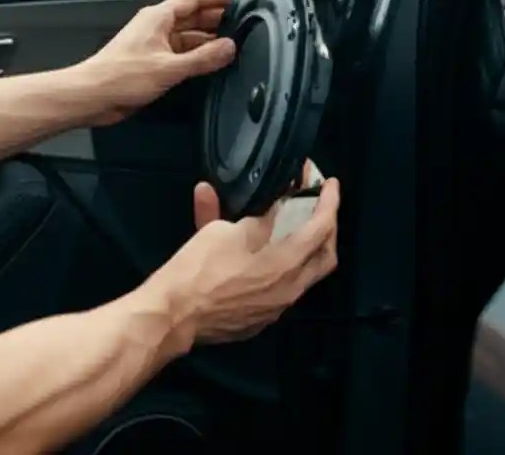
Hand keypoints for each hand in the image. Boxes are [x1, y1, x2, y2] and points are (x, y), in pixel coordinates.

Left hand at [81, 0, 239, 125]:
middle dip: (217, 17)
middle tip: (242, 20)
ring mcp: (154, 45)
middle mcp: (156, 27)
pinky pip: (181, 54)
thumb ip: (202, 58)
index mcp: (158, 18)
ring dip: (208, 40)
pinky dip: (197, 56)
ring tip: (233, 43)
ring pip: (188, 37)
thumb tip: (228, 48)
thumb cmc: (119, 76)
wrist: (92, 96)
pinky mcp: (152, 63)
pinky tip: (211, 63)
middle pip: (193, 16)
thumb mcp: (168, 67)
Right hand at [148, 178, 339, 345]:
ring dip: (306, 252)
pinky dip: (283, 270)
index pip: (321, 227)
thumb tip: (264, 204)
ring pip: (305, 277)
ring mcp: (275, 309)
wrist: (172, 316)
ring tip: (295, 231)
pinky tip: (266, 259)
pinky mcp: (259, 321)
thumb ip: (251, 216)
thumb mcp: (225, 231)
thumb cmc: (198, 269)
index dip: (329, 202)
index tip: (331, 184)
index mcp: (285, 263)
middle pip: (325, 258)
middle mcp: (289, 289)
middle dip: (328, 231)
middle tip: (319, 209)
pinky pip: (282, 291)